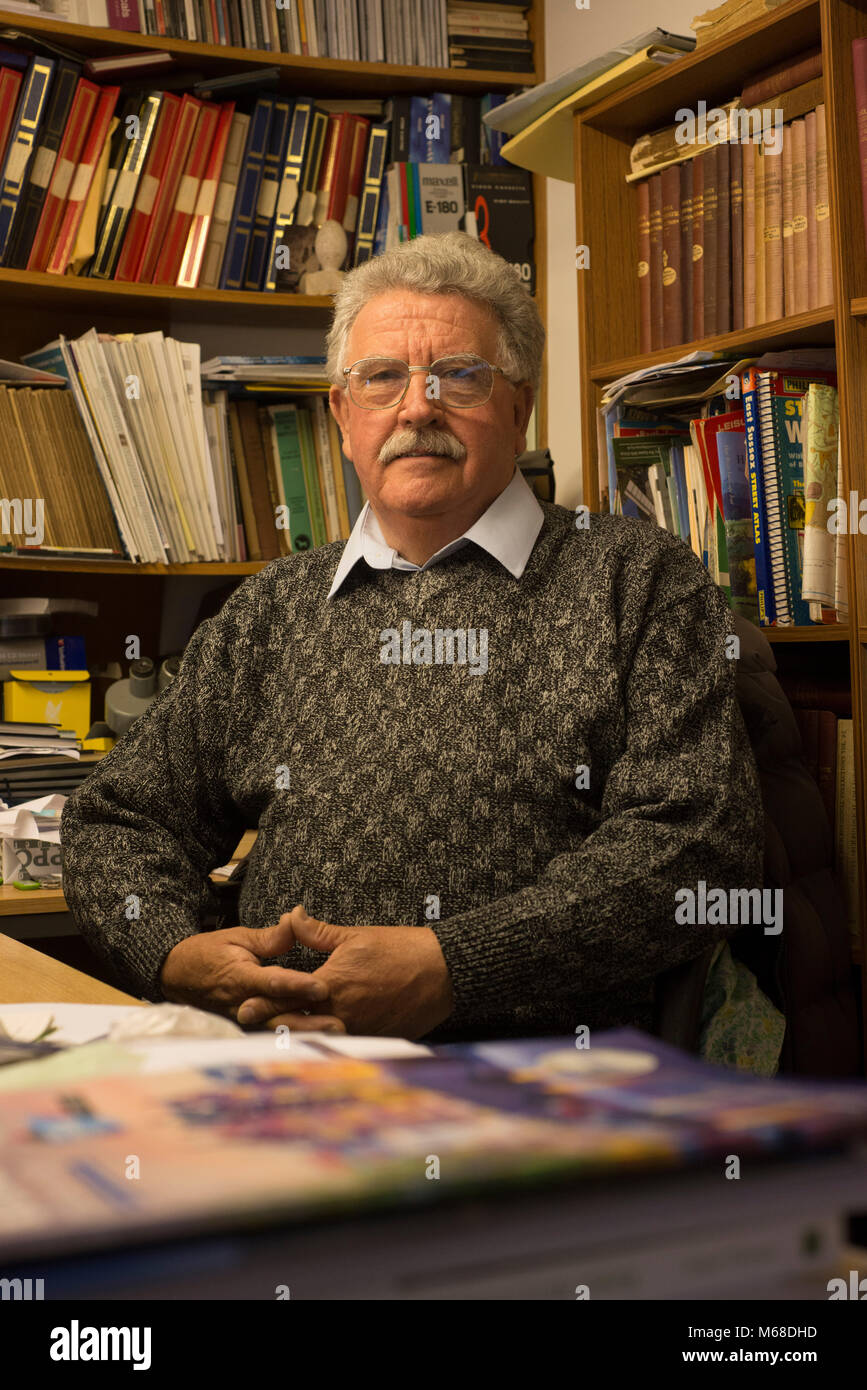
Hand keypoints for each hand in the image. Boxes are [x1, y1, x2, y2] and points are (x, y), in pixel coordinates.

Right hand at [159, 917, 339, 1026]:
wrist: (177, 976)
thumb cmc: (209, 953)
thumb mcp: (237, 937)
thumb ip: (269, 937)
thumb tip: (296, 920)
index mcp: (241, 978)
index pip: (273, 983)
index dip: (298, 986)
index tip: (322, 988)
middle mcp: (243, 1004)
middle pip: (280, 1016)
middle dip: (309, 1023)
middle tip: (338, 1024)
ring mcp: (243, 1021)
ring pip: (278, 1031)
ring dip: (306, 1034)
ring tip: (336, 1035)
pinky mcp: (246, 1028)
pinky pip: (271, 1035)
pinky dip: (294, 1038)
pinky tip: (318, 1040)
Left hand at [236, 906, 453, 1038]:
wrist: (444, 971)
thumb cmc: (401, 949)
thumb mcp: (355, 935)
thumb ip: (317, 931)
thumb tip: (289, 916)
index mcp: (333, 984)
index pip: (290, 997)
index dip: (265, 1004)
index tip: (243, 1009)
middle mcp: (343, 1013)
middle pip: (299, 1026)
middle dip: (275, 1027)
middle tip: (251, 1029)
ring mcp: (360, 1030)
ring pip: (320, 1039)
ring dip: (301, 1037)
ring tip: (277, 1040)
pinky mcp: (377, 1039)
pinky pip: (347, 1045)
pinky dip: (330, 1043)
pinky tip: (319, 1043)